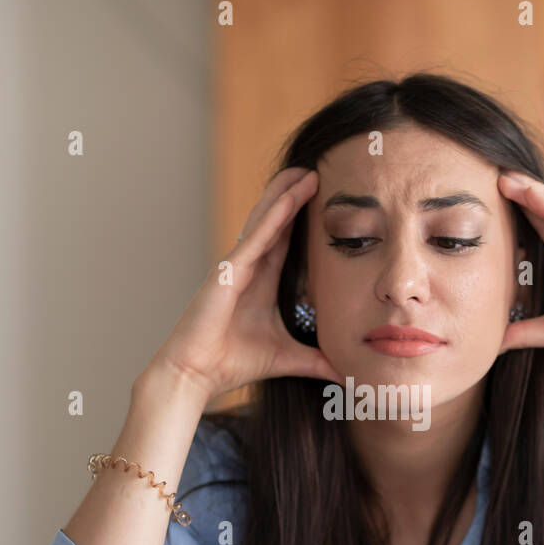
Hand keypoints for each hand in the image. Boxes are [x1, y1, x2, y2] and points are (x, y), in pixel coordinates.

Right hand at [144, 167, 342, 399]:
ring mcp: (236, 266)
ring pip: (265, 220)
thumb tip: (346, 373)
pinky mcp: (228, 271)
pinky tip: (292, 196)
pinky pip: (257, 236)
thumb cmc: (233, 363)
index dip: (301, 216)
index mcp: (261, 281)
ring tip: (306, 170)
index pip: (285, 240)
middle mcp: (248, 267)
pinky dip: (275, 215)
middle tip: (318, 170)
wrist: (197, 374)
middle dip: (294, 194)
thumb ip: (317, 360)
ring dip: (286, 194)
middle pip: (275, 222)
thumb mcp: (287, 358)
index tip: (322, 196)